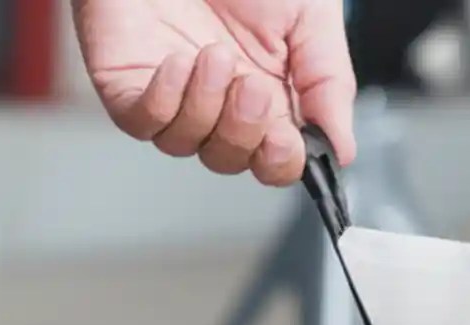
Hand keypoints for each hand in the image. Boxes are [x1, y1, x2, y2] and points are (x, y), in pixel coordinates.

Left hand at [72, 0, 356, 186]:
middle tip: (253, 87)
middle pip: (232, 159)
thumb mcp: (311, 17)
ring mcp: (173, 93)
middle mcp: (220, 99)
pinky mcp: (127, 81)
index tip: (289, 141)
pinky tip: (179, 62)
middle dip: (246, 134)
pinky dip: (163, 102)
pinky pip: (141, 121)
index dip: (282, 161)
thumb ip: (329, 84)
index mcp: (269, 91)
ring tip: (215, 55)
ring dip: (207, 109)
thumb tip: (343, 150)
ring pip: (187, 145)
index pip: (276, 157)